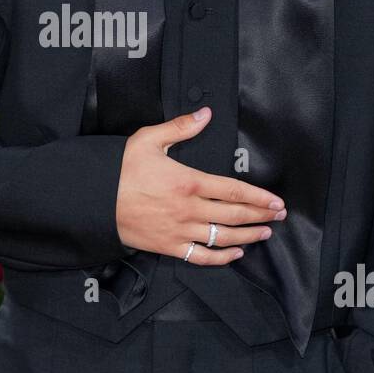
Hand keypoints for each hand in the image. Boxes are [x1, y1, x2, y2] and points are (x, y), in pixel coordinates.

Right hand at [115, 106, 286, 263]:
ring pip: (222, 237)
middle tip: (279, 216)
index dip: (259, 197)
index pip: (233, 191)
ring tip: (264, 233)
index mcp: (188, 181)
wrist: (95, 200)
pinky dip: (221, 258)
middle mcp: (189, 209)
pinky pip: (201, 257)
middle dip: (260, 216)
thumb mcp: (148, 139)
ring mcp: (180, 230)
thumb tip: (205, 114)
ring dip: (248, 236)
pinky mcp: (169, 246)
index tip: (276, 200)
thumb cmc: (120, 170)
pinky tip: (234, 254)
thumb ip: (181, 127)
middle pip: (234, 215)